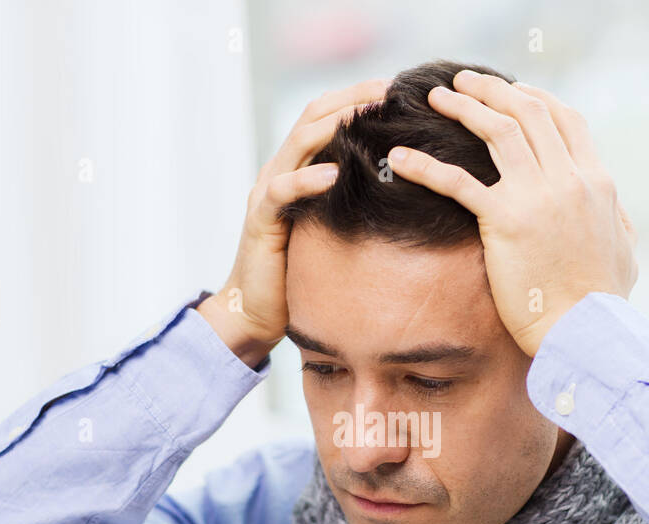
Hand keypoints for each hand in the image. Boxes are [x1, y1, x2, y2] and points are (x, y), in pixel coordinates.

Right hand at [197, 78, 389, 366]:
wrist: (254, 310)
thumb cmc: (298, 272)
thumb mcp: (328, 227)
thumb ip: (348, 201)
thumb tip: (393, 187)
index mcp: (295, 168)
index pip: (323, 117)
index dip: (355, 97)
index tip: (394, 88)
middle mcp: (278, 171)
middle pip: (311, 116)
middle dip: (351, 98)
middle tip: (389, 88)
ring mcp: (266, 192)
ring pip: (298, 143)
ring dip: (335, 124)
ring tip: (369, 113)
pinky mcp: (262, 221)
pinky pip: (282, 191)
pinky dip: (309, 179)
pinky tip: (336, 173)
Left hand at [384, 70, 636, 356]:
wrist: (586, 331)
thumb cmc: (603, 303)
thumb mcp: (625, 253)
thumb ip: (617, 221)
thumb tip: (614, 210)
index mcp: (597, 182)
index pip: (566, 120)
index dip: (537, 99)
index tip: (514, 90)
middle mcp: (569, 179)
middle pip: (529, 112)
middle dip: (493, 90)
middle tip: (463, 82)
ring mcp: (538, 196)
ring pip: (497, 130)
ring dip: (463, 107)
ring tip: (435, 97)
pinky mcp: (505, 221)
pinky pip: (457, 182)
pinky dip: (425, 166)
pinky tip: (400, 157)